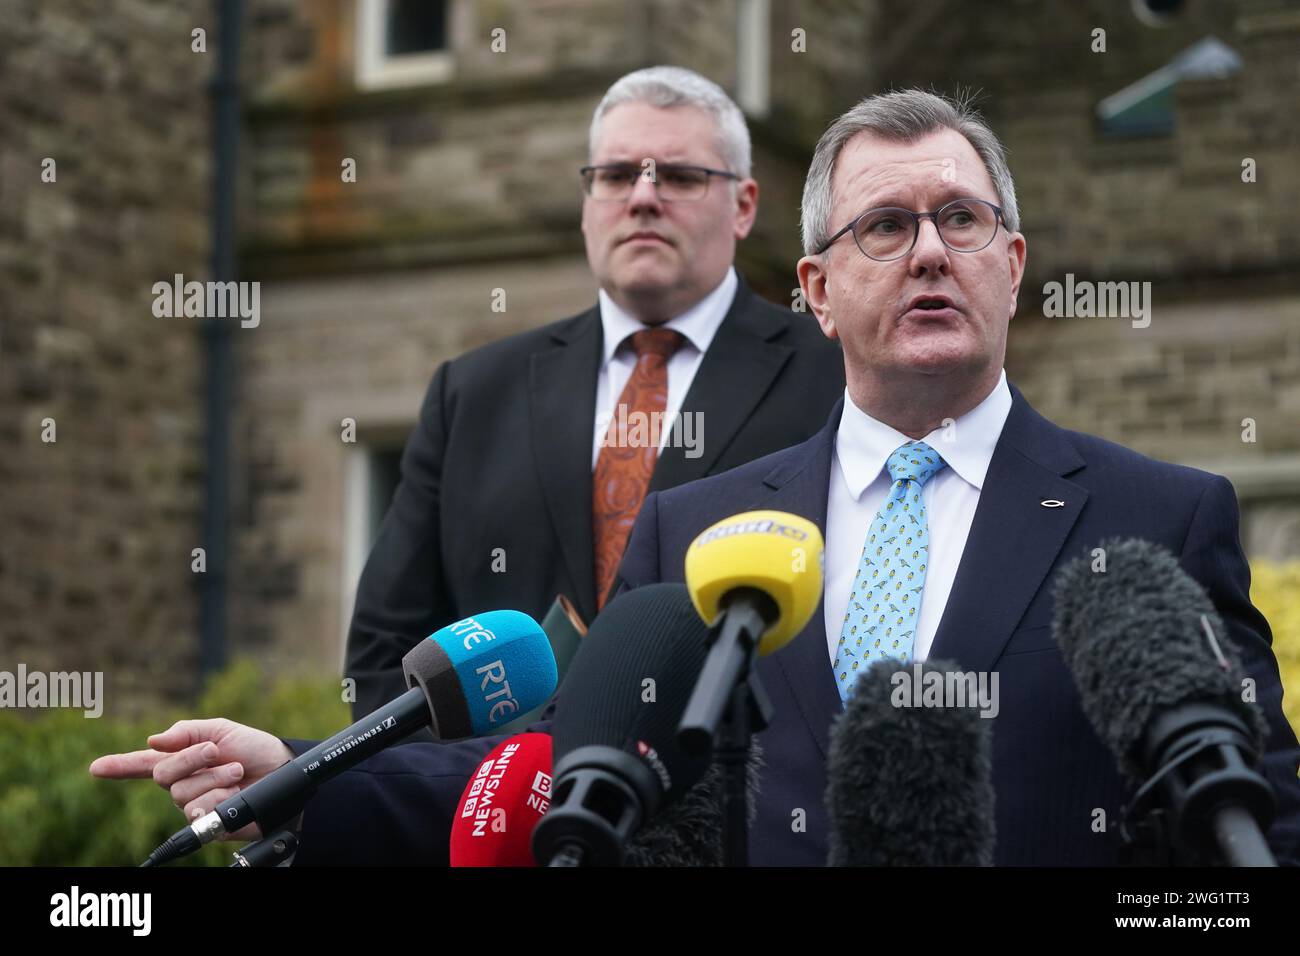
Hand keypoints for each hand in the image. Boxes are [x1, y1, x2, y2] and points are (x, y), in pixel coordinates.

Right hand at [90, 718, 294, 841]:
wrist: (283, 771)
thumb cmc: (255, 750)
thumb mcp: (223, 730)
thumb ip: (187, 732)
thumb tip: (153, 740)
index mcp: (182, 759)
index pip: (143, 764)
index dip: (118, 766)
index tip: (95, 767)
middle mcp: (183, 784)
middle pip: (162, 775)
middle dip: (191, 759)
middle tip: (217, 752)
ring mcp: (194, 804)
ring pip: (182, 793)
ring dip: (213, 777)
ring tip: (236, 772)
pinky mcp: (208, 822)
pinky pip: (198, 811)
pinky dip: (218, 797)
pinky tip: (233, 793)